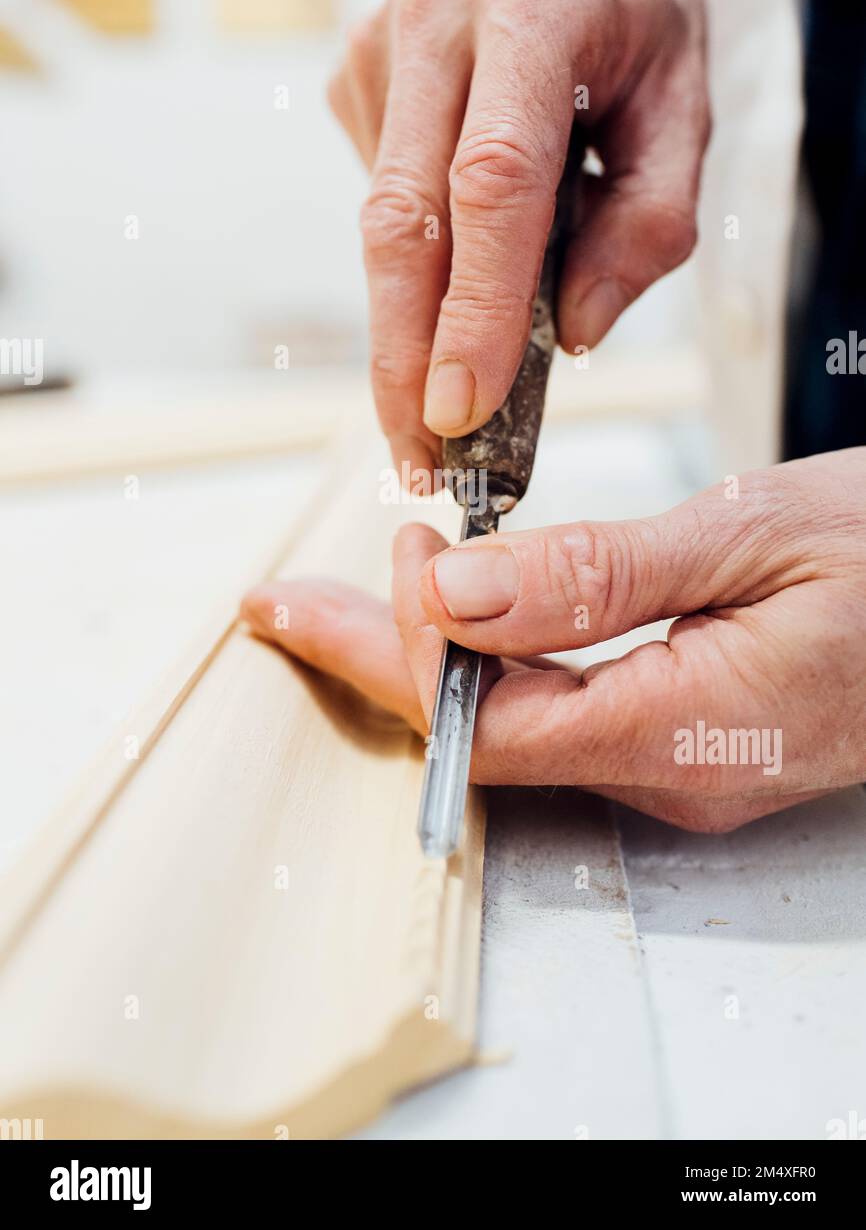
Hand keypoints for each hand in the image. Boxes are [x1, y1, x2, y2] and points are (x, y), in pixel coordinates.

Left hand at [243, 450, 865, 833]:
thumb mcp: (755, 536)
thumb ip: (605, 576)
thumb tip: (463, 592)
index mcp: (685, 732)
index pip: (490, 721)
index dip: (414, 644)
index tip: (406, 542)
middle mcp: (668, 773)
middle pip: (479, 733)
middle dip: (378, 660)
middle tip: (291, 606)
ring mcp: (676, 767)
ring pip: (512, 724)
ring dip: (428, 658)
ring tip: (351, 604)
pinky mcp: (684, 742)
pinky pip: (559, 714)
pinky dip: (496, 661)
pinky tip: (466, 623)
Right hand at [329, 0, 709, 479]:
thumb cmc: (636, 21)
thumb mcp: (686, 109)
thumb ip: (649, 225)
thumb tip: (572, 333)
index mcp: (537, 10)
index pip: (494, 183)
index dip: (474, 307)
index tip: (460, 410)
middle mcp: (438, 17)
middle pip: (403, 219)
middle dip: (404, 355)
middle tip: (417, 458)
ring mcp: (381, 44)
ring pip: (381, 221)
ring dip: (413, 318)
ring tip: (456, 365)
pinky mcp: (353, 74)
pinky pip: (382, 195)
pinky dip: (423, 249)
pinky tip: (466, 227)